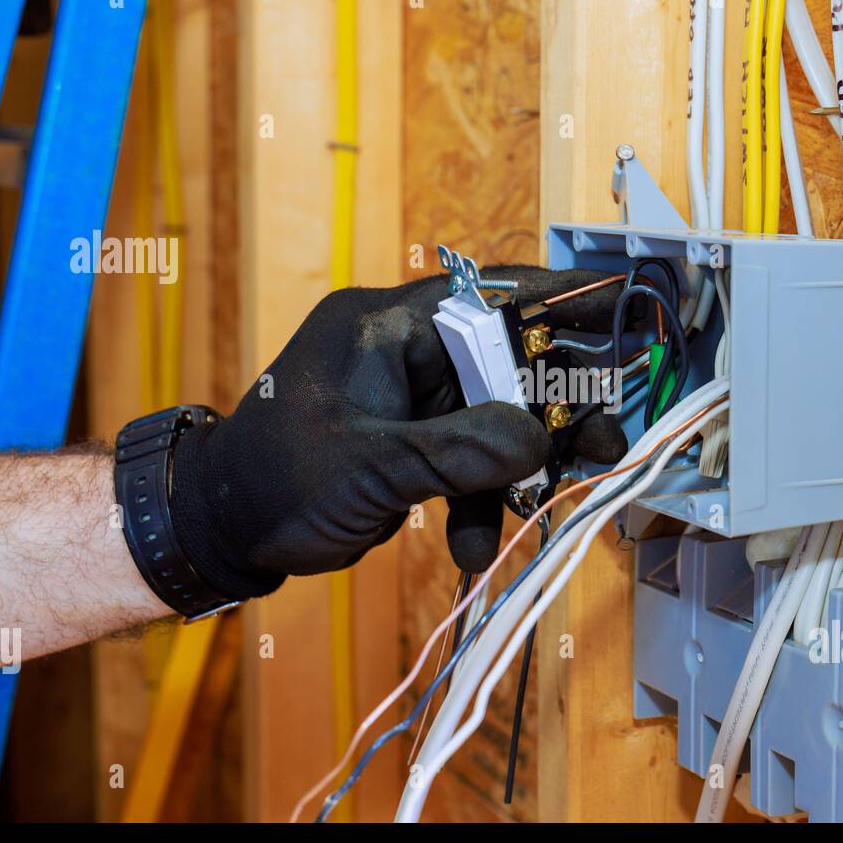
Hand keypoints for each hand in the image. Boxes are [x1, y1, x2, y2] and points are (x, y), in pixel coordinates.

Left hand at [168, 266, 626, 597]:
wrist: (224, 530)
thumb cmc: (276, 482)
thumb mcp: (371, 467)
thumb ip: (459, 452)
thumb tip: (537, 440)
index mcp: (384, 327)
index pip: (486, 296)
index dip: (557, 298)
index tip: (618, 303)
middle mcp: (403, 351)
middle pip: (505, 362)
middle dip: (554, 409)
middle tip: (603, 442)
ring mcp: (410, 398)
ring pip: (495, 417)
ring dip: (522, 468)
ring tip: (555, 503)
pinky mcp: (413, 441)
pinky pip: (469, 458)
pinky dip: (481, 499)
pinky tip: (477, 547)